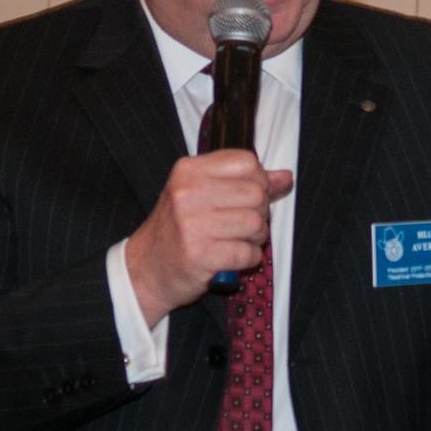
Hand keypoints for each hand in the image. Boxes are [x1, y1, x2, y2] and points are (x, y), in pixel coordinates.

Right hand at [126, 151, 293, 322]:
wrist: (145, 269)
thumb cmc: (179, 229)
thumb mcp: (202, 194)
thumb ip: (244, 182)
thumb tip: (285, 177)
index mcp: (188, 171)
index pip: (247, 162)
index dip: (258, 181)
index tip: (247, 197)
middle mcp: (188, 193)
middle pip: (257, 193)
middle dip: (259, 213)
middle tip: (240, 225)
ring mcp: (192, 224)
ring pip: (256, 224)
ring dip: (255, 238)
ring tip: (236, 241)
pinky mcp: (200, 255)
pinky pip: (249, 252)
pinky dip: (248, 258)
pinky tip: (231, 258)